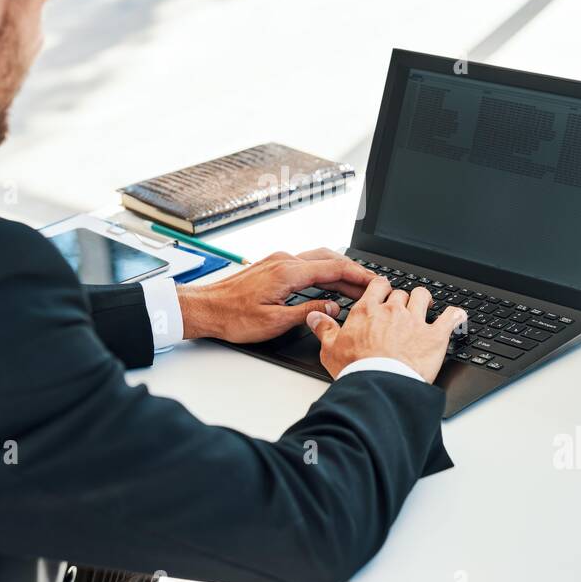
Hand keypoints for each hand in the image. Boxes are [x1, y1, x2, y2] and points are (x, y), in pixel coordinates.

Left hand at [178, 248, 376, 342]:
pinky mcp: (272, 266)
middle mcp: (284, 261)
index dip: (358, 275)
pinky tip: (328, 283)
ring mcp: (277, 261)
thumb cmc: (233, 317)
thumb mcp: (275, 322)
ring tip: (355, 286)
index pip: (333, 267)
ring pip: (317, 259)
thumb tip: (333, 307)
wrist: (205, 308)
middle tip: (371, 284)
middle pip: (329, 259)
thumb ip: (308, 312)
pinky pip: (305, 263)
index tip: (375, 281)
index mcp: (288, 272)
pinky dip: (322, 271)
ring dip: (338, 270)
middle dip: (353, 271)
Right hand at [305, 276, 467, 381]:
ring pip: (423, 296)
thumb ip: (323, 329)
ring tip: (424, 309)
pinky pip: (451, 317)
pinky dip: (455, 315)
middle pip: (400, 292)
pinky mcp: (435, 336)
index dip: (382, 287)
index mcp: (368, 311)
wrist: (379, 387)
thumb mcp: (330, 349)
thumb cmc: (356, 370)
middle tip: (401, 310)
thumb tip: (314, 317)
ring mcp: (415, 321)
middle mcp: (392, 311)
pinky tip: (456, 316)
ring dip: (424, 301)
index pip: (378, 285)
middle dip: (401, 299)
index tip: (383, 292)